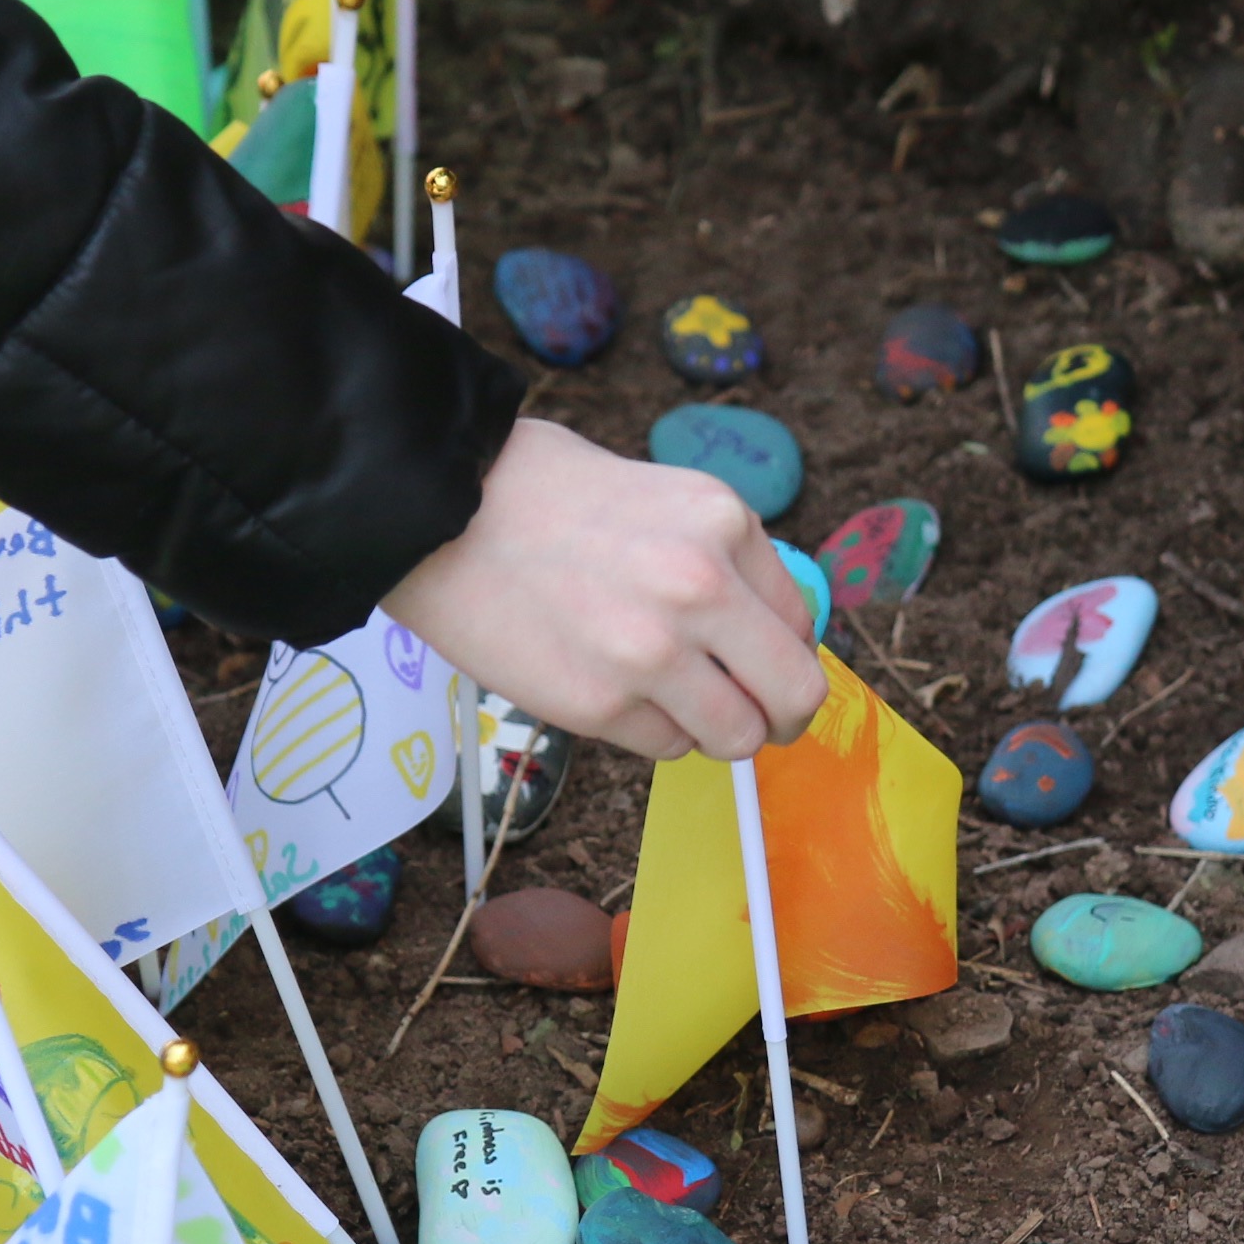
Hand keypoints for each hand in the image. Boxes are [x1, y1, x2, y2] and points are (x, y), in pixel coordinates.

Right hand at [380, 418, 825, 760]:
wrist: (443, 509)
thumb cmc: (546, 497)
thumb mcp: (666, 497)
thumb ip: (723, 560)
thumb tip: (766, 635)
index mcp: (724, 524)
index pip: (800, 624)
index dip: (782, 654)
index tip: (761, 667)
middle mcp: (700, 588)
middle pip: (794, 694)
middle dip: (783, 717)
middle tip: (764, 722)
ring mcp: (651, 653)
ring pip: (735, 735)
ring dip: (712, 730)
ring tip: (668, 701)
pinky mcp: (600, 705)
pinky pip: (665, 746)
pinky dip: (649, 731)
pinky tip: (607, 688)